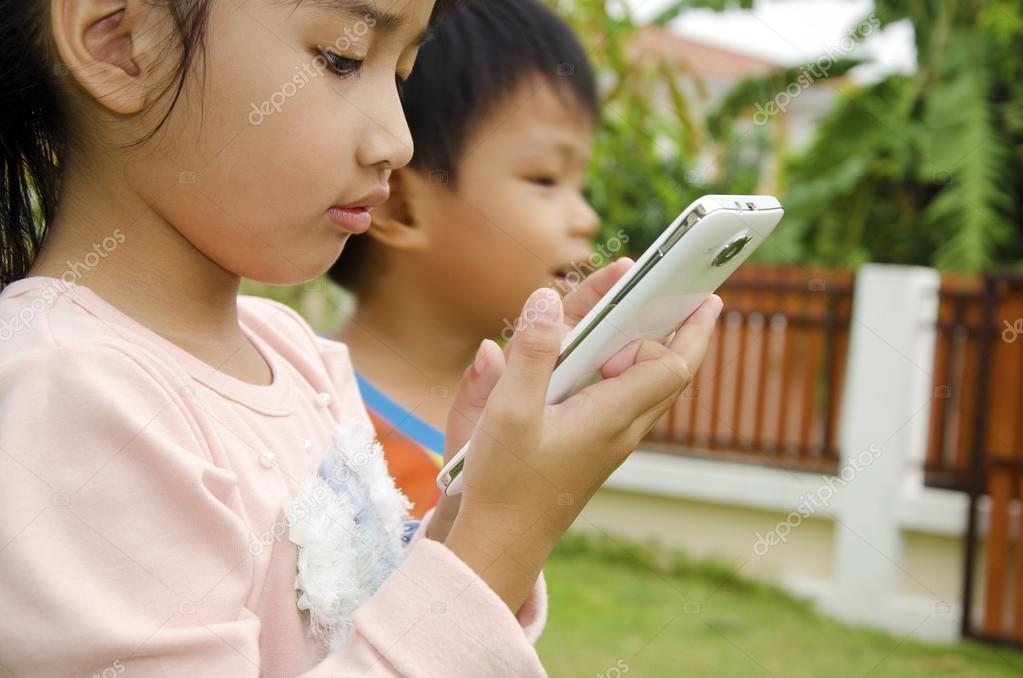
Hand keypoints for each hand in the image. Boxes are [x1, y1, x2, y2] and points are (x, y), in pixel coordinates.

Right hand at [444, 277, 721, 610]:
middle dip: (677, 328)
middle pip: (668, 371)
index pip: (672, 365)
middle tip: (670, 289)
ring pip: (645, 384)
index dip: (690, 327)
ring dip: (642, 344)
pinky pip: (622, 397)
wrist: (502, 543)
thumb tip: (547, 298)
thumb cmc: (506, 484)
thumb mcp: (510, 412)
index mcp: (611, 416)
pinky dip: (618, 367)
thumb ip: (532, 353)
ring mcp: (609, 439)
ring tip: (621, 308)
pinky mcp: (594, 445)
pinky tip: (591, 354)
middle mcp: (621, 428)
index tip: (705, 294)